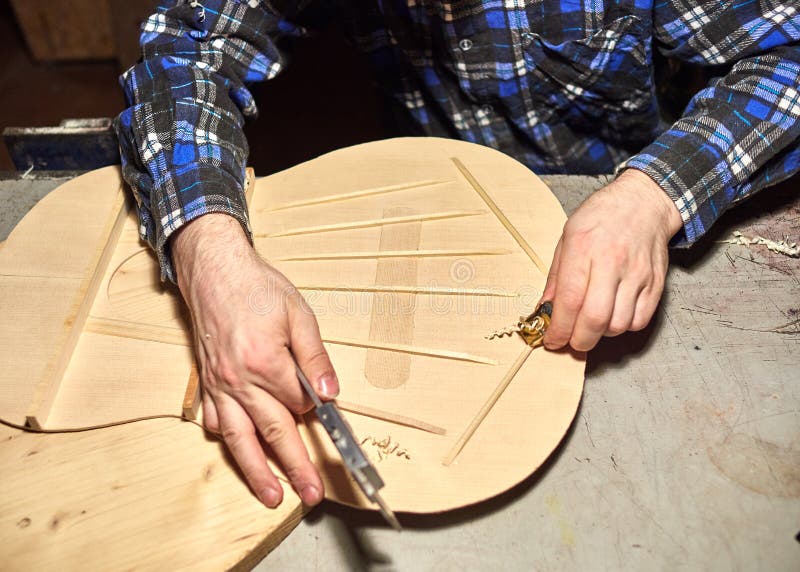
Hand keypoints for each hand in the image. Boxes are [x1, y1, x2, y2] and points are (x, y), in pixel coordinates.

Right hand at [172, 213, 338, 507]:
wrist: (214, 271)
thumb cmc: (257, 289)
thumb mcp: (298, 314)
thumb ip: (315, 357)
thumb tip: (330, 394)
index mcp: (266, 363)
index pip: (299, 404)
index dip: (317, 412)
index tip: (331, 427)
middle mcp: (239, 381)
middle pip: (272, 433)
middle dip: (295, 468)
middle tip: (310, 495)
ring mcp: (219, 385)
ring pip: (239, 438)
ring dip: (256, 471)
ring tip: (271, 497)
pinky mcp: (206, 382)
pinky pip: (215, 420)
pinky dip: (228, 440)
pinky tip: (239, 451)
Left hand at [541, 169, 682, 350]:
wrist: (643, 202)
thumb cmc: (601, 218)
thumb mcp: (567, 238)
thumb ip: (555, 277)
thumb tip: (545, 310)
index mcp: (583, 248)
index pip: (569, 300)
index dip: (558, 328)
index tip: (552, 340)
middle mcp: (611, 262)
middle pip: (595, 319)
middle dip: (579, 340)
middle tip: (571, 341)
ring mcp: (637, 274)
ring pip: (618, 324)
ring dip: (601, 334)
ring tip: (592, 324)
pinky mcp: (655, 283)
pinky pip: (639, 320)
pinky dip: (623, 327)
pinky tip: (613, 315)